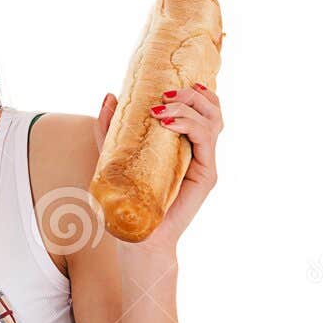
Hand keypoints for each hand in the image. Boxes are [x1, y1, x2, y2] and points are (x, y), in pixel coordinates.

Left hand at [98, 80, 222, 248]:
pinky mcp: (206, 175)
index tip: (170, 85)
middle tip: (165, 96)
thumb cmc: (128, 201)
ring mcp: (205, 163)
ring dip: (189, 107)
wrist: (138, 237)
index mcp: (185, 145)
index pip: (202, 109)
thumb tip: (110, 95)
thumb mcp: (113, 157)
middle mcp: (200, 152)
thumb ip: (111, 130)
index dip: (195, 91)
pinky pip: (206, 141)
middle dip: (191, 94)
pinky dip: (189, 125)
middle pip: (212, 110)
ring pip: (213, 121)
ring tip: (162, 109)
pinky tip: (167, 123)